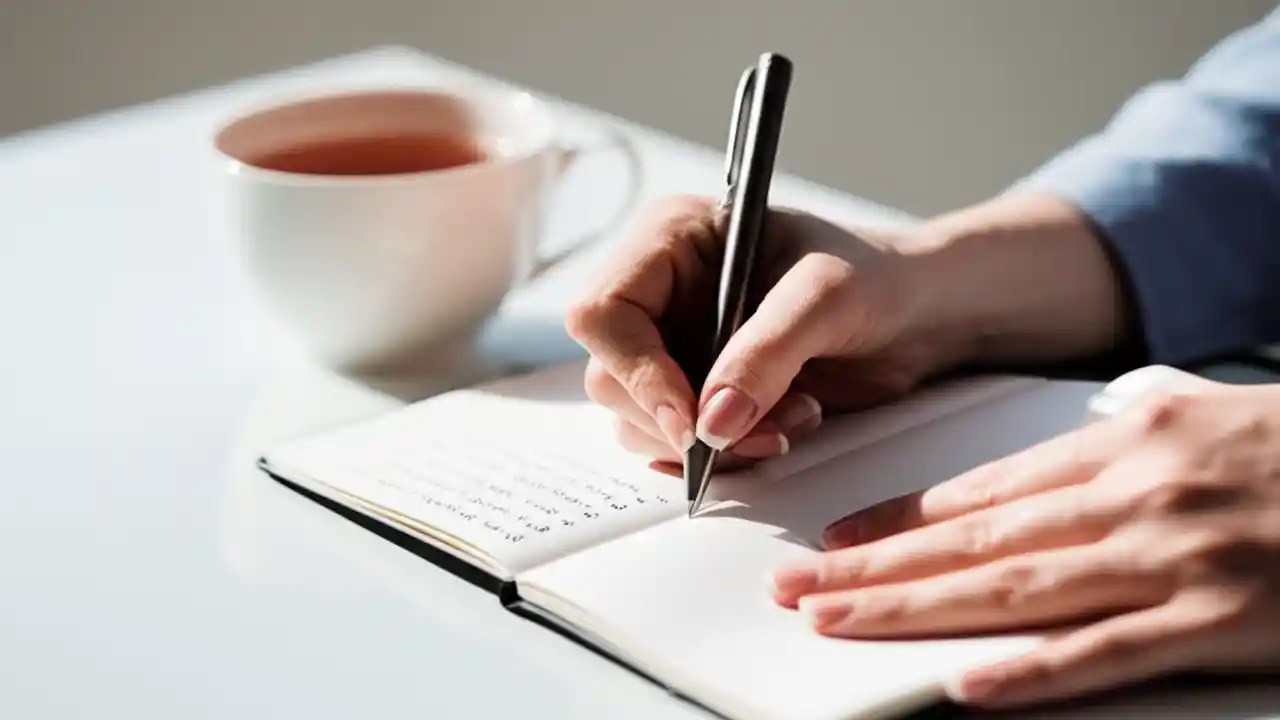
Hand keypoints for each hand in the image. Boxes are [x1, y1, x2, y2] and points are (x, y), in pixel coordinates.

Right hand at [565, 196, 958, 467]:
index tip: (693, 420)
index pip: (603, 314)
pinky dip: (727, 453)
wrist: (919, 315)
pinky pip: (677, 443)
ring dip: (714, 442)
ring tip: (793, 418)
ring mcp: (674, 346)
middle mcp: (659, 294)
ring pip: (639, 420)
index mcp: (670, 241)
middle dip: (685, 419)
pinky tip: (783, 427)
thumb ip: (765, 355)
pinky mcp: (698, 391)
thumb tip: (710, 424)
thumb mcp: (826, 299)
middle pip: (612, 378)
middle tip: (763, 429)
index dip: (637, 372)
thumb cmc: (878, 277)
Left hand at [770, 377, 1279, 707]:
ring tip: (836, 622)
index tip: (834, 538)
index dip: (898, 517)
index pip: (983, 490)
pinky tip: (968, 686)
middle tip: (795, 585)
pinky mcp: (1226, 621)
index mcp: (1127, 442)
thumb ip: (1135, 429)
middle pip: (976, 539)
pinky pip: (1112, 653)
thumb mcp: (1213, 413)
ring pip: (1017, 590)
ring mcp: (1178, 557)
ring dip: (915, 610)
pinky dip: (1036, 673)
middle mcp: (1136, 493)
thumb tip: (1070, 447)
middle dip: (873, 566)